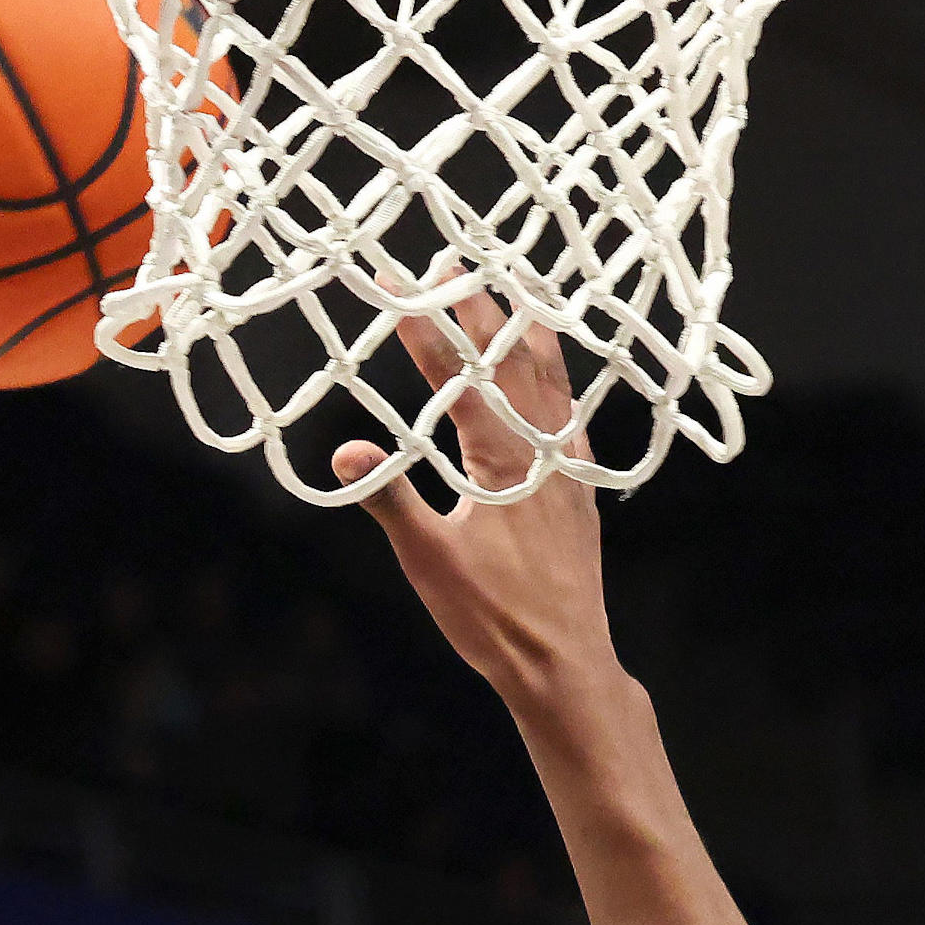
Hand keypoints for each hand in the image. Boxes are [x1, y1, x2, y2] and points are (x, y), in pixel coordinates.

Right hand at [335, 285, 617, 707]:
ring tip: (507, 286)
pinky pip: (572, 411)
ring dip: (523, 327)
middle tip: (446, 261)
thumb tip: (343, 449)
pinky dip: (557, 376)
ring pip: (549, 375)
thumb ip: (389, 498)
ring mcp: (568, 465)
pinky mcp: (581, 488)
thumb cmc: (495, 619)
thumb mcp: (428, 560)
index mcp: (500, 457)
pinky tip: (553, 371)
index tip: (392, 280)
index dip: (422, 323)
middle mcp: (541, 447)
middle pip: (507, 355)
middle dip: (474, 304)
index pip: (455, 372)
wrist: (564, 663)